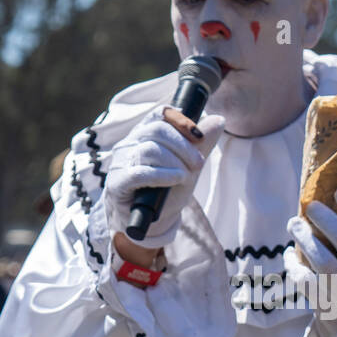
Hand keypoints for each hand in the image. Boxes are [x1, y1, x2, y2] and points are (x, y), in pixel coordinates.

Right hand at [104, 105, 224, 249]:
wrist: (151, 223)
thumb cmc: (166, 190)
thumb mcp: (189, 165)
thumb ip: (201, 144)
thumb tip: (219, 119)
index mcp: (144, 134)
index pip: (159, 114)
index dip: (180, 120)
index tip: (199, 135)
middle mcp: (129, 144)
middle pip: (156, 130)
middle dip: (183, 146)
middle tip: (199, 163)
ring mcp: (120, 163)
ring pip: (149, 150)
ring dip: (174, 162)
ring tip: (186, 176)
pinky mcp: (117, 183)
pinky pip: (140, 173)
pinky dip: (163, 175)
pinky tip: (176, 179)